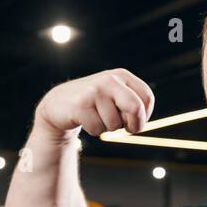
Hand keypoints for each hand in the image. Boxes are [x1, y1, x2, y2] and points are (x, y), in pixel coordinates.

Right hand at [34, 69, 155, 137]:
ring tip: (97, 117)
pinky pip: (98, 129)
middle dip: (135, 125)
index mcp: (122, 76)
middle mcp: (110, 80)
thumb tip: (140, 121)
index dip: (145, 116)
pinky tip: (86, 120)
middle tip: (127, 129)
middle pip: (136, 108)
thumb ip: (133, 105)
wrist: (60, 103)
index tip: (135, 121)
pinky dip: (94, 130)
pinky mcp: (81, 104)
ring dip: (108, 128)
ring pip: (115, 123)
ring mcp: (95, 91)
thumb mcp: (116, 98)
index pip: (147, 98)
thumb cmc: (95, 104)